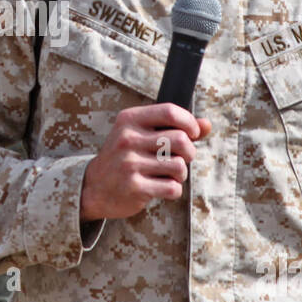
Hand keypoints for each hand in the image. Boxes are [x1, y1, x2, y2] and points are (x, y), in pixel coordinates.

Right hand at [80, 103, 212, 220]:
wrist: (94, 187)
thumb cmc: (124, 158)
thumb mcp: (141, 135)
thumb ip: (174, 128)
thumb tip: (207, 125)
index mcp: (129, 120)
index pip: (170, 112)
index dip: (190, 123)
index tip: (192, 134)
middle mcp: (127, 139)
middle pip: (180, 139)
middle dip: (189, 152)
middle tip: (182, 158)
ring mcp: (129, 163)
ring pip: (179, 166)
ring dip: (181, 174)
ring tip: (169, 174)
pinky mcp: (134, 187)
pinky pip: (172, 188)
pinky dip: (173, 190)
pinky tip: (161, 187)